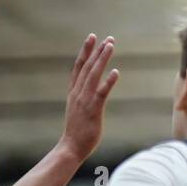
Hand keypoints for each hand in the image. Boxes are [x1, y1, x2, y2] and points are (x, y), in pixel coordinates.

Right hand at [59, 34, 119, 162]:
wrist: (70, 148)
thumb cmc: (76, 132)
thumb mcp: (77, 110)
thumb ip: (82, 99)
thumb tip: (91, 91)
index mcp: (73, 93)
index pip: (78, 68)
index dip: (85, 52)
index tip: (91, 38)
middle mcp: (78, 94)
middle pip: (87, 67)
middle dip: (97, 51)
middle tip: (107, 38)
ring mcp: (84, 101)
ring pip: (93, 75)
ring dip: (102, 59)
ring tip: (110, 46)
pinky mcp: (93, 110)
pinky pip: (101, 93)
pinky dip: (108, 82)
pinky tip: (115, 72)